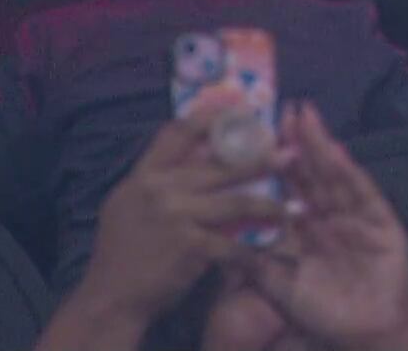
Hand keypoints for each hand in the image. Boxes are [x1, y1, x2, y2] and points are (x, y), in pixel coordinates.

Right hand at [72, 109, 293, 332]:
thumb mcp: (129, 204)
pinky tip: (272, 250)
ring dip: (270, 204)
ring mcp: (176, 215)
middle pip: (220, 164)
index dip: (211, 117)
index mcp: (145, 174)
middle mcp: (160, 188)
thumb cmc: (121, 251)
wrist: (109, 297)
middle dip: (260, 158)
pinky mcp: (189, 246)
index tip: (242, 109)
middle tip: (291, 154)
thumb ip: (159, 179)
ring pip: (236, 202)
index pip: (178, 132)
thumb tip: (197, 154)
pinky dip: (253, 249)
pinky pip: (231, 243)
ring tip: (297, 205)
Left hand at [229, 103, 407, 350]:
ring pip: (335, 176)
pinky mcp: (382, 224)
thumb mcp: (281, 288)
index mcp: (308, 228)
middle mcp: (332, 217)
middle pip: (313, 173)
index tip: (260, 134)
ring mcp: (358, 217)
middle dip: (299, 141)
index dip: (275, 161)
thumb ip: (255, 264)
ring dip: (321, 147)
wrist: (365, 336)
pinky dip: (350, 174)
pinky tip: (335, 154)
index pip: (290, 188)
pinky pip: (362, 195)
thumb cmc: (325, 315)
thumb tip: (221, 243)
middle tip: (286, 109)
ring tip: (306, 118)